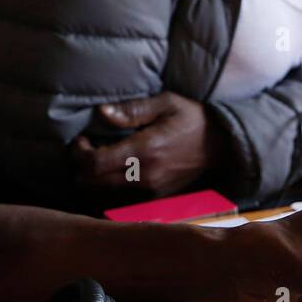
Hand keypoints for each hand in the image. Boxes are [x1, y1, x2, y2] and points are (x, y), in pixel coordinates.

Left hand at [70, 92, 226, 196]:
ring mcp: (153, 189)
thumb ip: (132, 110)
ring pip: (107, 192)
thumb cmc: (191, 118)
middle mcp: (147, 174)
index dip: (80, 154)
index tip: (80, 140)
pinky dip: (112, 187)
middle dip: (82, 167)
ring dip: (95, 178)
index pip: (98, 163)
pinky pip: (124, 198)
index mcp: (146, 149)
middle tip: (84, 149)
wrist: (221, 144)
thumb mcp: (165, 103)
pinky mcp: (159, 197)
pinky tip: (114, 171)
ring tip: (96, 159)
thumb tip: (102, 113)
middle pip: (97, 181)